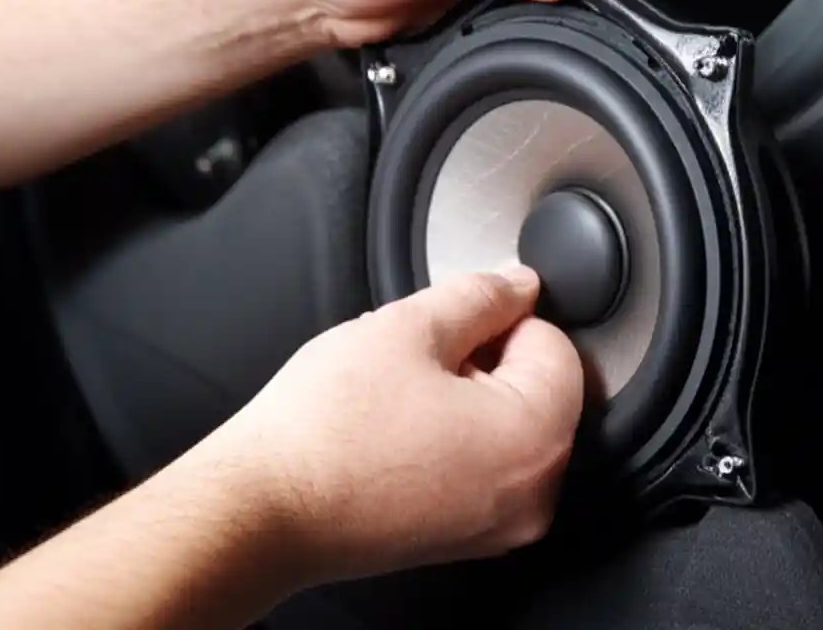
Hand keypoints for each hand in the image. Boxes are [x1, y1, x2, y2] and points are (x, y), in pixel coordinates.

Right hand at [202, 267, 583, 582]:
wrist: (265, 509)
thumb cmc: (324, 432)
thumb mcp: (407, 329)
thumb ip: (480, 296)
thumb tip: (518, 285)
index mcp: (535, 437)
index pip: (557, 346)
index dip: (505, 318)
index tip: (462, 319)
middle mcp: (533, 493)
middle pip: (544, 392)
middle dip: (492, 359)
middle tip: (424, 356)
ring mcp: (502, 523)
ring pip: (514, 429)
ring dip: (474, 397)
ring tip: (407, 393)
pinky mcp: (469, 537)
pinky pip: (488, 467)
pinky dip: (460, 437)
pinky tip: (405, 426)